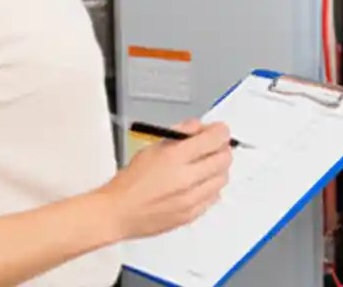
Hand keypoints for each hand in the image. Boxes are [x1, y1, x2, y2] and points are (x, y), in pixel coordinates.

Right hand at [96, 119, 232, 239]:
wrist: (118, 212)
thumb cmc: (131, 180)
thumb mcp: (152, 147)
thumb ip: (180, 133)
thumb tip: (200, 128)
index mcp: (175, 157)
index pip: (216, 138)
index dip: (220, 131)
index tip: (217, 132)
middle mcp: (186, 178)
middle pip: (225, 158)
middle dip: (221, 149)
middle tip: (211, 148)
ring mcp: (191, 199)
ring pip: (223, 178)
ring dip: (217, 169)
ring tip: (202, 168)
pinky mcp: (191, 215)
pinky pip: (214, 197)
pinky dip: (210, 188)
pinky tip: (197, 185)